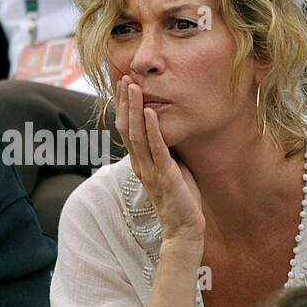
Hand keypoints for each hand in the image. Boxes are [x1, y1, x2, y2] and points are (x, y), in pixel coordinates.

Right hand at [114, 75, 203, 246]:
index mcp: (139, 163)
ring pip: (137, 135)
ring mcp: (151, 171)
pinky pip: (156, 149)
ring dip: (134, 109)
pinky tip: (150, 112)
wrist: (184, 229)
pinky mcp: (165, 175)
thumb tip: (167, 130)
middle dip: (124, 102)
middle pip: (126, 128)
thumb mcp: (171, 168)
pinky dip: (153, 130)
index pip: (126, 130)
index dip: (123, 107)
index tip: (123, 85)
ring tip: (133, 87)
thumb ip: (165, 150)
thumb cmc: (180, 199)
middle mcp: (140, 165)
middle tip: (123, 77)